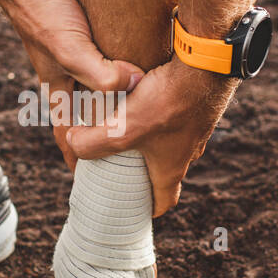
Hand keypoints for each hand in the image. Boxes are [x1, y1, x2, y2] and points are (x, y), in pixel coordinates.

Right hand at [0, 0, 142, 168]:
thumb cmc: (43, 14)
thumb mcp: (71, 50)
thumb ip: (100, 73)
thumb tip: (134, 85)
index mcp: (58, 82)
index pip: (65, 127)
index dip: (73, 152)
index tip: (82, 174)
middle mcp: (68, 67)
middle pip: (88, 104)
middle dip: (101, 124)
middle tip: (124, 141)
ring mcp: (79, 46)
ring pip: (102, 76)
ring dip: (118, 88)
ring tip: (143, 101)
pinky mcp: (91, 25)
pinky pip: (111, 47)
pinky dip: (124, 54)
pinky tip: (145, 54)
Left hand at [63, 57, 236, 215]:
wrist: (205, 66)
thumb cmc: (167, 102)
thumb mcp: (123, 128)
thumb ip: (93, 142)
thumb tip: (72, 144)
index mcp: (172, 167)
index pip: (165, 200)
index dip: (150, 209)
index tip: (138, 212)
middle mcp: (187, 151)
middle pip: (166, 171)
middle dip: (145, 174)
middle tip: (123, 171)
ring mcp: (194, 127)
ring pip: (170, 143)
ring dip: (151, 144)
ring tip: (128, 135)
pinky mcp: (195, 105)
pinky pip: (175, 118)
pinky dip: (158, 118)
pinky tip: (141, 102)